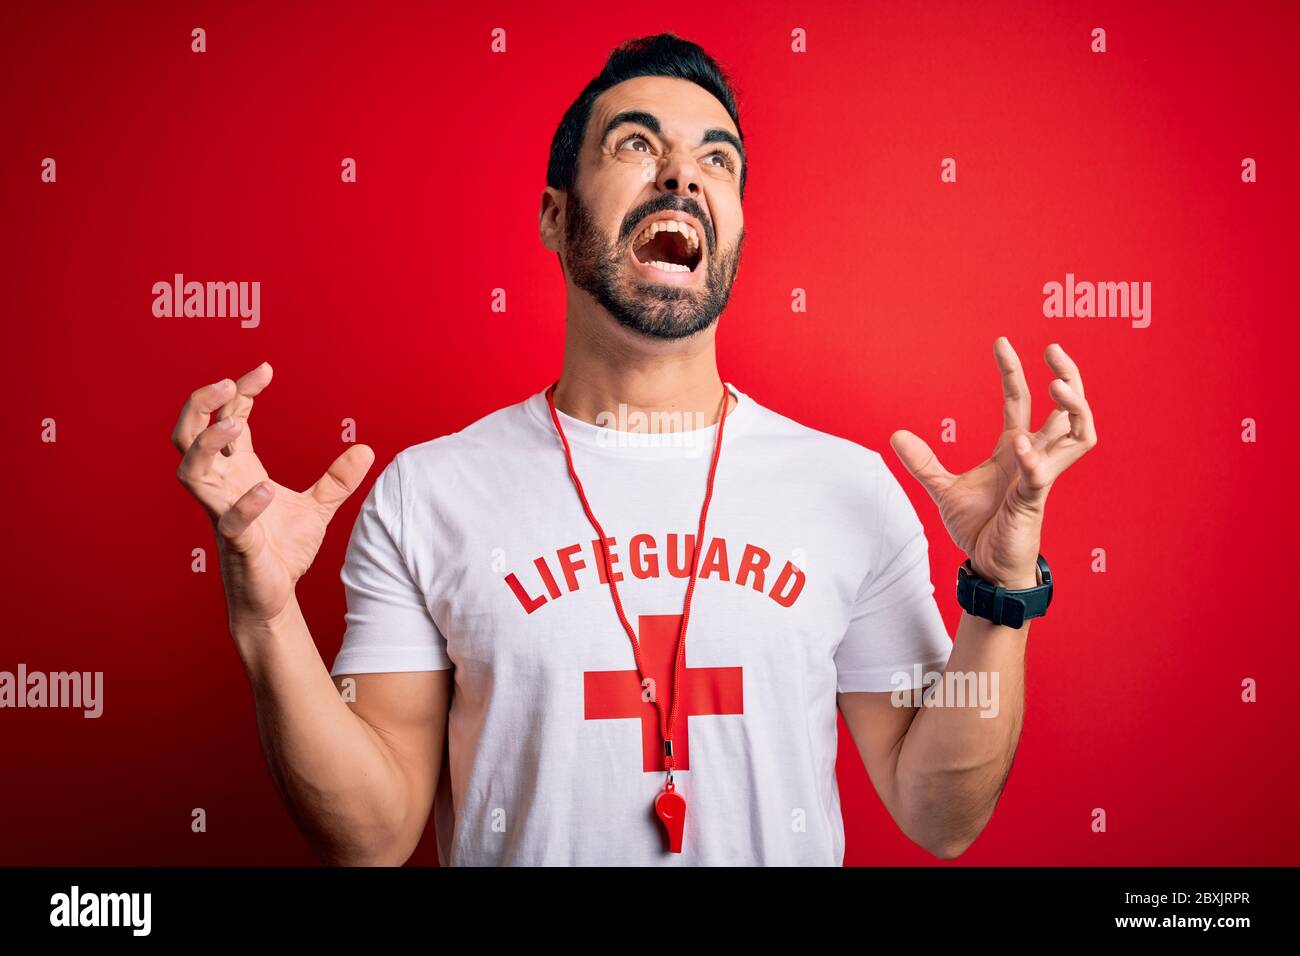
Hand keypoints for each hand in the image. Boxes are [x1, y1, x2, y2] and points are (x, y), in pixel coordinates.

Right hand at [172, 362, 375, 628]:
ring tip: (237, 425)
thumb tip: (366, 449)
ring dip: (208, 444)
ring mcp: (222, 512)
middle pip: (188, 435)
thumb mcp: (317, 508)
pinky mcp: (235, 543)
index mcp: (238, 470)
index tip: (265, 369)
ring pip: (191, 471)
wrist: (276, 598)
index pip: (227, 419)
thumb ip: (337, 479)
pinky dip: (245, 504)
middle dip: (201, 405)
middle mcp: (223, 486)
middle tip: (227, 383)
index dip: (239, 392)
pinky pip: (228, 520)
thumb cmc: (283, 550)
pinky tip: (265, 490)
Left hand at [888, 338, 1097, 588]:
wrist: (987, 568)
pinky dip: (1034, 459)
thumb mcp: (944, 489)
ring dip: (1074, 408)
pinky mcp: (1033, 502)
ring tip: (1058, 385)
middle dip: (1068, 377)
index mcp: (1014, 449)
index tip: (1001, 342)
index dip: (1013, 371)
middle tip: (1054, 348)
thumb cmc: (978, 527)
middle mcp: (1034, 457)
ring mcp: (1039, 478)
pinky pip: (1043, 475)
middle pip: (1067, 409)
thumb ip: (924, 463)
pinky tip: (1020, 444)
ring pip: (1079, 436)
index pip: (1021, 400)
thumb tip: (895, 435)